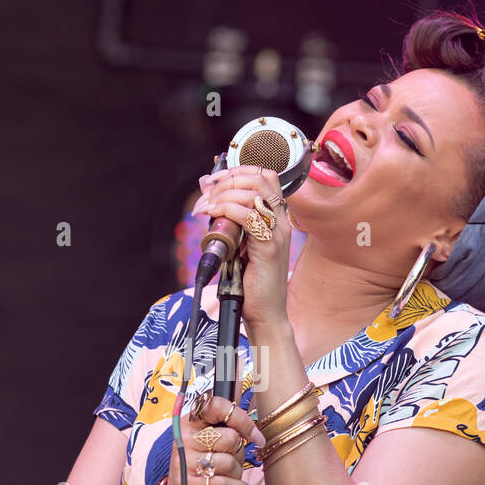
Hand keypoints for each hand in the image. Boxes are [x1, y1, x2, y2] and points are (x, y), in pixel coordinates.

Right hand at [160, 391, 265, 484]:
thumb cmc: (202, 467)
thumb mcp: (209, 440)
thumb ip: (226, 421)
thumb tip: (245, 391)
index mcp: (190, 422)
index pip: (216, 406)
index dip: (241, 418)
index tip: (254, 435)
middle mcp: (184, 438)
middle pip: (230, 438)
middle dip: (239, 453)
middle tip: (232, 460)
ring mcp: (184, 462)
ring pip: (229, 462)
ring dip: (237, 473)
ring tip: (229, 476)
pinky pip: (223, 483)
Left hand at [192, 165, 291, 331]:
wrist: (265, 313)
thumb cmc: (251, 282)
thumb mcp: (238, 243)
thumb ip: (228, 219)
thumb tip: (207, 194)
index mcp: (276, 218)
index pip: (265, 176)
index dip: (238, 170)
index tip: (213, 180)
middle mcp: (281, 221)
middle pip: (259, 178)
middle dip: (227, 179)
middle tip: (206, 192)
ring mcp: (277, 233)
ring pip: (253, 193)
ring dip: (222, 194)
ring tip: (204, 207)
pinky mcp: (269, 246)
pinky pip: (248, 216)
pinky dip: (226, 210)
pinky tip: (212, 216)